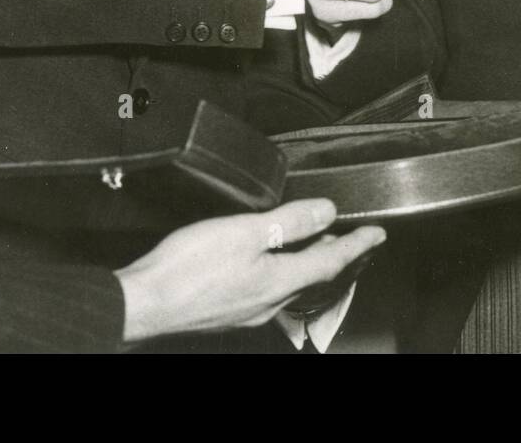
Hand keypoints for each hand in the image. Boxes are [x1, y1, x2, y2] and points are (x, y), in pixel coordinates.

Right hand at [115, 199, 384, 341]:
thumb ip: (289, 222)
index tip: (378, 234)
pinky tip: (269, 259)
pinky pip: (267, 287)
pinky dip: (280, 269)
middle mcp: (269, 301)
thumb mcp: (245, 233)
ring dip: (306, 261)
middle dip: (334, 254)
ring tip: (315, 242)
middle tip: (351, 236)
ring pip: (289, 282)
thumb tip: (328, 212)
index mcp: (278, 281)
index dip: (357, 244)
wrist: (143, 302)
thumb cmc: (188, 268)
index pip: (331, 262)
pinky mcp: (227, 308)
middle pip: (312, 276)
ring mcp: (247, 309)